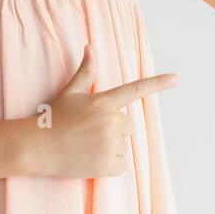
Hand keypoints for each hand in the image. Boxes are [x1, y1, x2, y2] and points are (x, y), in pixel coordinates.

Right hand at [32, 44, 178, 178]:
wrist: (38, 147)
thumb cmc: (54, 118)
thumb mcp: (70, 92)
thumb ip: (86, 71)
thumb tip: (90, 47)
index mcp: (103, 102)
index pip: (135, 90)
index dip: (157, 84)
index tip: (176, 78)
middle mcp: (110, 121)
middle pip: (127, 126)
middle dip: (113, 130)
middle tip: (88, 132)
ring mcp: (110, 143)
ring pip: (123, 147)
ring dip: (109, 148)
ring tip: (85, 146)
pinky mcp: (108, 164)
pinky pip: (121, 166)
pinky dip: (109, 166)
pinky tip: (90, 160)